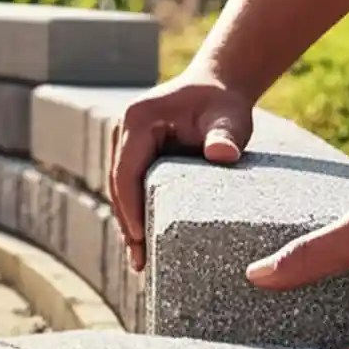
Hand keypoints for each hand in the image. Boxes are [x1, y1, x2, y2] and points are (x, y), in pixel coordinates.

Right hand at [109, 69, 254, 270]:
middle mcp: (124, 130)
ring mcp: (126, 142)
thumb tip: (222, 155)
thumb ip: (226, 136)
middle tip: (139, 262)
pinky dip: (136, 213)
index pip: (126, 170)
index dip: (130, 207)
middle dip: (127, 224)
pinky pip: (131, 187)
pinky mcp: (135, 154)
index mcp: (139, 119)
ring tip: (140, 261)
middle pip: (118, 185)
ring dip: (129, 223)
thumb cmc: (224, 104)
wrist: (218, 86)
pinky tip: (144, 242)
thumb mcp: (229, 119)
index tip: (140, 238)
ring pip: (121, 190)